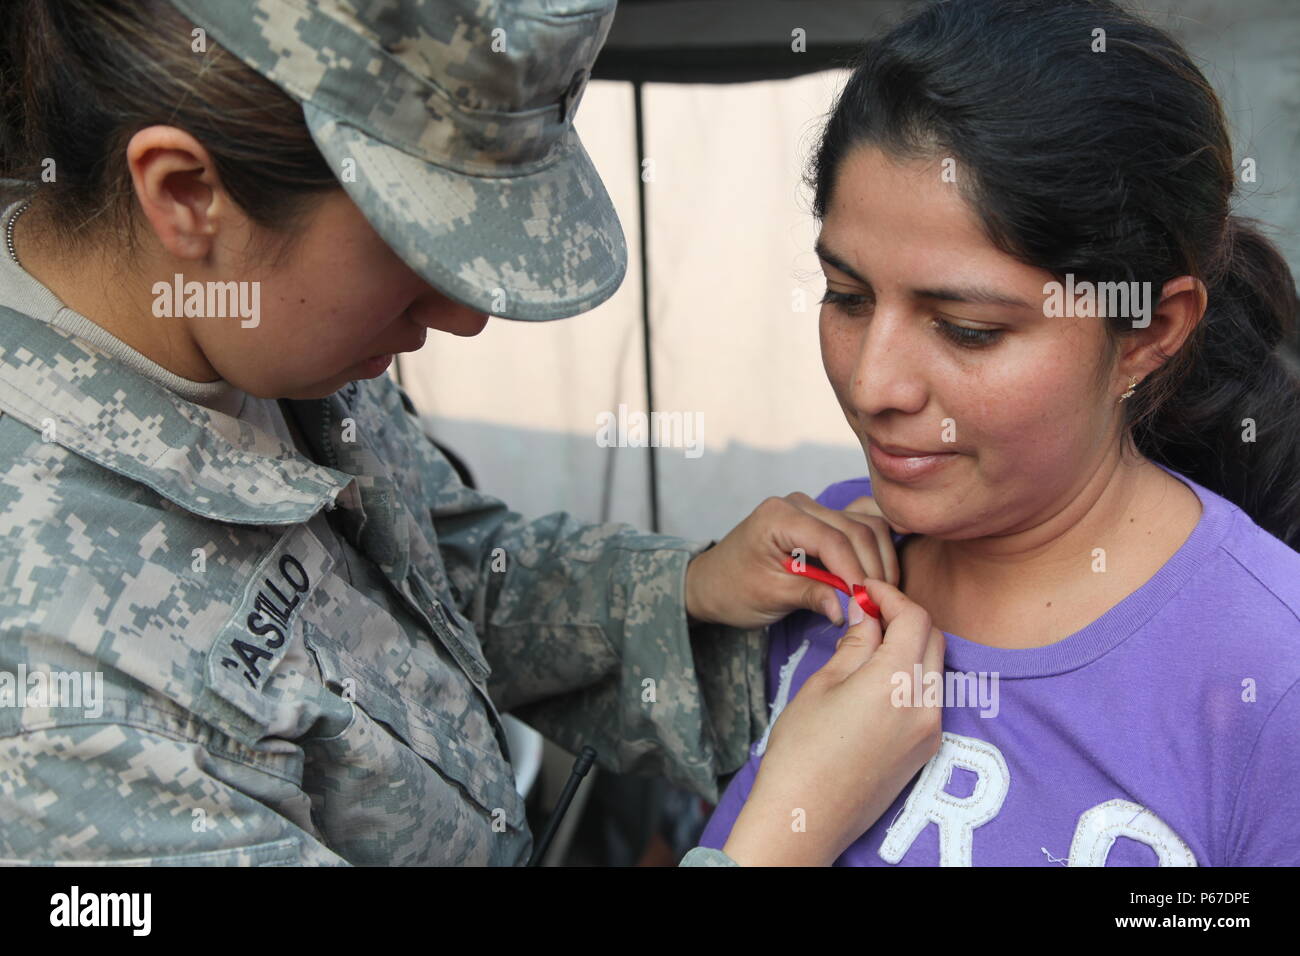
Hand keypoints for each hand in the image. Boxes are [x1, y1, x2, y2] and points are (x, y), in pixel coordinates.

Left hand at [685, 492, 900, 628]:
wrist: (713, 583)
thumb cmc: (733, 589)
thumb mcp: (771, 596)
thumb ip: (812, 596)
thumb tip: (851, 609)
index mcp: (780, 515)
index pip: (833, 541)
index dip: (857, 573)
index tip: (871, 603)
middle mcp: (799, 503)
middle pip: (856, 530)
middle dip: (874, 569)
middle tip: (883, 605)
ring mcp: (812, 507)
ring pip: (865, 526)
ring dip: (879, 560)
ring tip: (882, 596)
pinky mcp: (821, 519)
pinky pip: (858, 525)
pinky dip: (874, 548)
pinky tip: (880, 575)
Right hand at [722, 579, 944, 865]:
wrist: (805, 816)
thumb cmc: (801, 751)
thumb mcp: (822, 684)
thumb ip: (855, 644)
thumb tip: (867, 613)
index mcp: (895, 681)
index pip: (915, 617)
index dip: (890, 595)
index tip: (865, 591)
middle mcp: (924, 704)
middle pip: (933, 638)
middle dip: (904, 617)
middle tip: (868, 612)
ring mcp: (930, 730)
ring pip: (934, 667)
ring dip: (910, 645)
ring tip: (869, 644)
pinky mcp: (926, 749)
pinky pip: (930, 697)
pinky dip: (912, 675)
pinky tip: (877, 678)